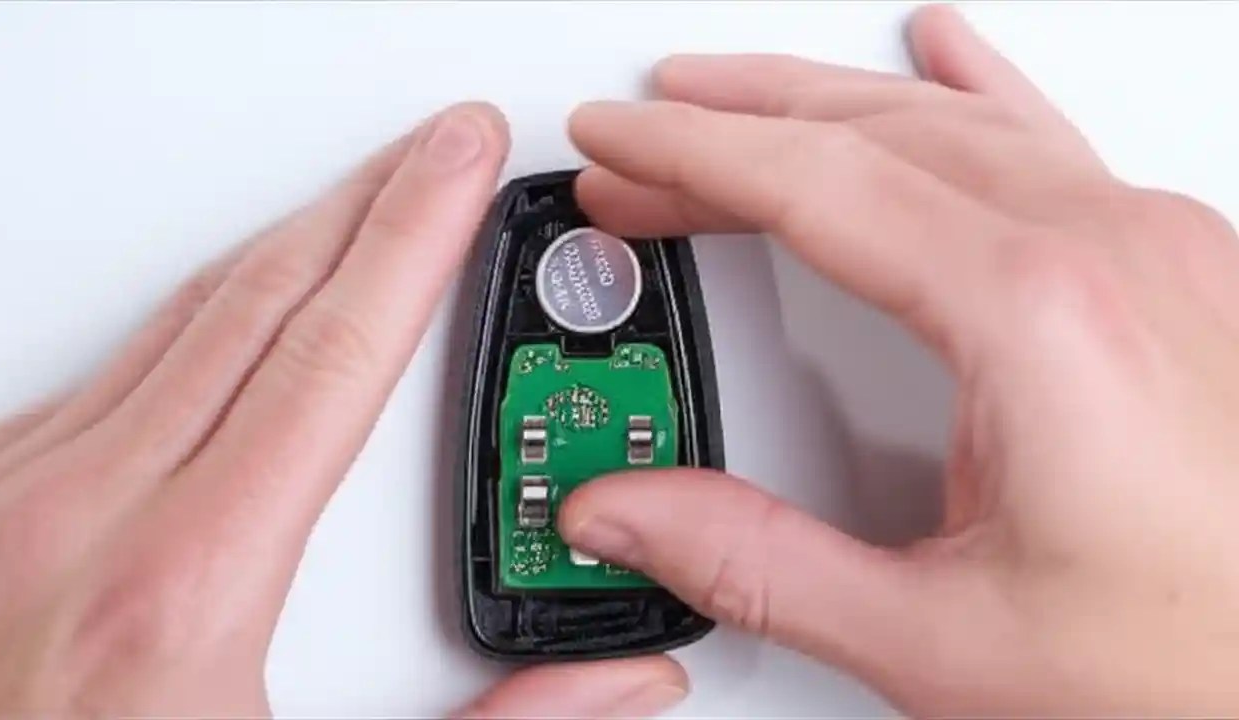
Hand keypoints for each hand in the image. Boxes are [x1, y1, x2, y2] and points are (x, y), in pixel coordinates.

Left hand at [0, 102, 686, 717]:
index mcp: (184, 587)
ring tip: (365, 207)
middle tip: (440, 148)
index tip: (460, 165)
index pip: (336, 355)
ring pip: (183, 317)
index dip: (415, 238)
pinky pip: (109, 369)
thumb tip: (613, 687)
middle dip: (371, 203)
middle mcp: (82, 515)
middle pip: (262, 299)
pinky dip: (199, 319)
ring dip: (290, 249)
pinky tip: (244, 310)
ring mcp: (11, 493)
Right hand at [560, 5, 1238, 716]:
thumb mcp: (944, 638)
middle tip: (640, 147)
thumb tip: (632, 513)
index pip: (817, 185)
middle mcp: (1109, 250)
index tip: (618, 142)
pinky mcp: (1178, 266)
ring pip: (953, 122)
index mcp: (1039, 317)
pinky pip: (1047, 138)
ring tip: (736, 98)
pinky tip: (941, 50)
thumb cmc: (1203, 661)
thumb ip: (760, 566)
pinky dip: (970, 90)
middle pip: (872, 135)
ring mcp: (1155, 245)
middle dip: (733, 128)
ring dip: (826, 105)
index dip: (692, 156)